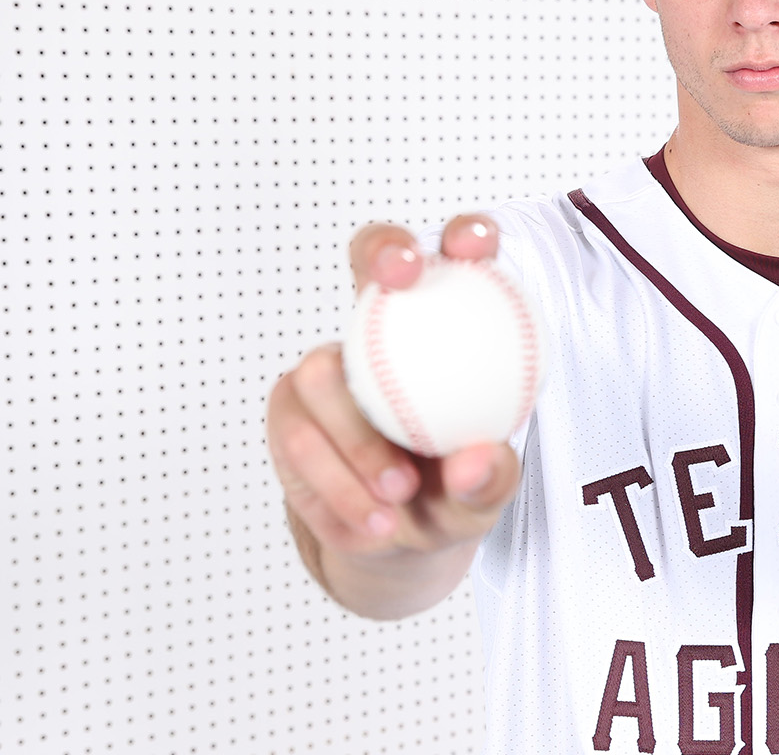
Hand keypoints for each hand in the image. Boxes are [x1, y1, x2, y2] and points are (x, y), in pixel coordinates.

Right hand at [265, 215, 521, 607]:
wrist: (391, 542)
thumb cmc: (449, 497)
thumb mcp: (483, 498)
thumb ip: (489, 480)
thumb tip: (476, 459)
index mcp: (450, 328)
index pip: (459, 261)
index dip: (465, 235)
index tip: (474, 248)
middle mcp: (385, 328)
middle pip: (371, 256)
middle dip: (384, 249)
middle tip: (402, 277)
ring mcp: (329, 364)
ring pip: (322, 371)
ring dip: (358, 442)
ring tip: (398, 496)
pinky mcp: (288, 408)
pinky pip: (299, 439)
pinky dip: (337, 489)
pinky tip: (370, 524)